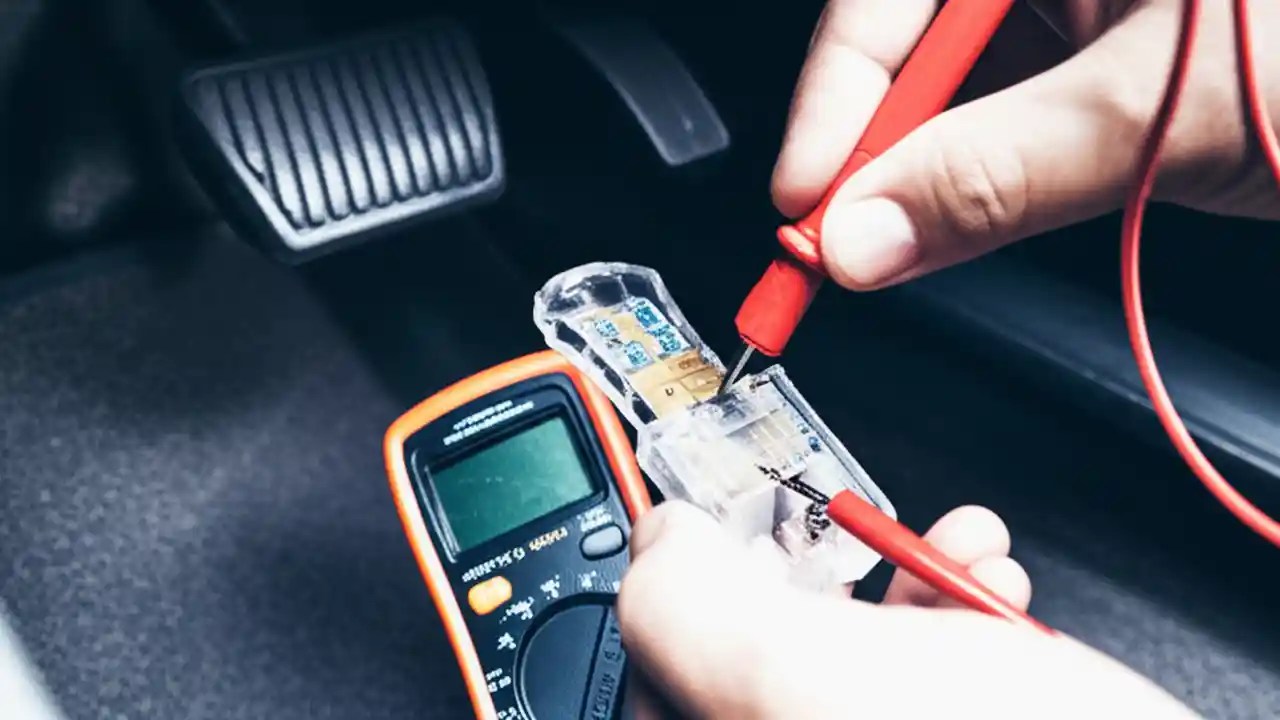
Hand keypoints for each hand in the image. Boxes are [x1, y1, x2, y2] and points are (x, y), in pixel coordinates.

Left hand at [617, 501, 1195, 718]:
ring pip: (844, 641)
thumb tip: (661, 541)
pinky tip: (982, 570)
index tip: (701, 523)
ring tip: (938, 539)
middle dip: (794, 562)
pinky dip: (954, 588)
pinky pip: (921, 652)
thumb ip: (691, 606)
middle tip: (818, 519)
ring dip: (889, 560)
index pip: (641, 680)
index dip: (663, 592)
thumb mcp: (798, 683)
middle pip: (745, 652)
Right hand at [773, 0, 1279, 290]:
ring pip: (952, 80)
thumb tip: (867, 239)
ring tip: (905, 230)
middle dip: (873, 145)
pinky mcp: (1096, 46)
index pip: (884, 0)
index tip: (808, 204)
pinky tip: (965, 207)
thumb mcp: (1158, 116)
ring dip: (924, 163)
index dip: (835, 105)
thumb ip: (995, 181)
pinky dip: (979, 164)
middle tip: (842, 237)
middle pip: (906, 40)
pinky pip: (1002, 103)